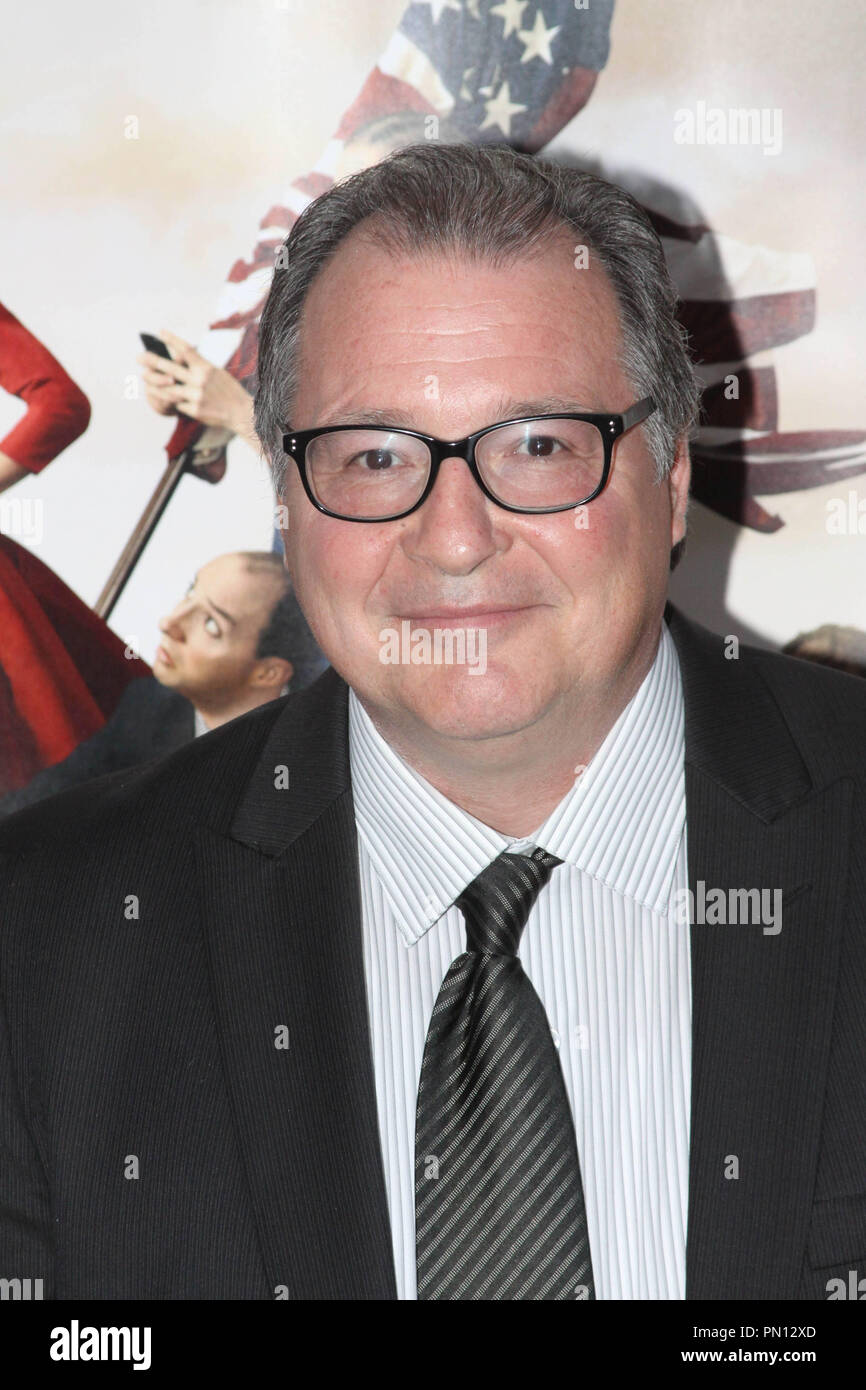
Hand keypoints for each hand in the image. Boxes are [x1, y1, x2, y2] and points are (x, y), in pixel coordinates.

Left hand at [137, 329, 256, 442]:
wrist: (241, 412)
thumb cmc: (229, 390)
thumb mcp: (216, 372)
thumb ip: (199, 366)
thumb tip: (180, 356)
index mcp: (206, 368)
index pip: (186, 350)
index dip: (172, 340)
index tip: (160, 332)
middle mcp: (200, 380)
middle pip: (170, 368)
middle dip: (152, 361)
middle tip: (139, 357)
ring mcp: (196, 396)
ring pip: (168, 388)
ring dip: (154, 382)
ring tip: (144, 377)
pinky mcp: (195, 410)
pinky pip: (177, 404)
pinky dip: (171, 400)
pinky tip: (164, 397)